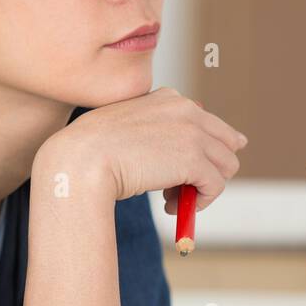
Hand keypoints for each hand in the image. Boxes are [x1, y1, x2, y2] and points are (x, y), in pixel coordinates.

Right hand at [42, 87, 247, 208]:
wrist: (80, 159)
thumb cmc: (92, 151)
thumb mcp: (128, 132)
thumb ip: (157, 136)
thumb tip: (185, 163)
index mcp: (168, 98)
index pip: (206, 122)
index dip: (201, 151)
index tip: (184, 171)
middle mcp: (185, 108)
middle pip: (225, 142)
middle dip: (208, 168)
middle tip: (179, 190)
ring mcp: (192, 132)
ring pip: (226, 165)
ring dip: (203, 188)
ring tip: (173, 201)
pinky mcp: (194, 159)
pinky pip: (216, 186)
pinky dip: (200, 202)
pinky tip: (172, 208)